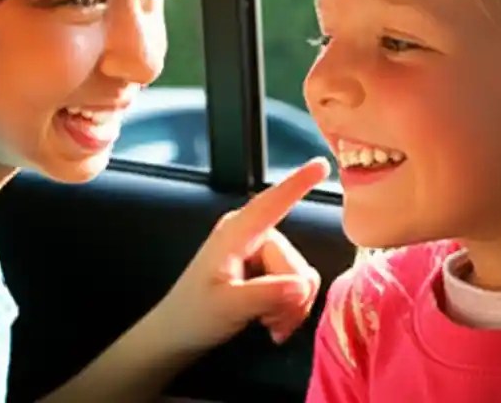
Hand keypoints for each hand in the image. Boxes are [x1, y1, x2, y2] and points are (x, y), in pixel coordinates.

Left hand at [154, 158, 328, 350]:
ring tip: (268, 324)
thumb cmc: (194, 315)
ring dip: (291, 308)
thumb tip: (302, 284)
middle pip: (295, 262)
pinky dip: (290, 310)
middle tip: (269, 322)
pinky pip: (298, 288)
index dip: (298, 183)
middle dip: (291, 298)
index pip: (272, 203)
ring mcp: (261, 253)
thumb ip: (266, 294)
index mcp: (236, 233)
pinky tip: (273, 325)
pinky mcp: (267, 272)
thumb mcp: (227, 307)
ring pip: (302, 278)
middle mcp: (253, 236)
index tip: (322, 163)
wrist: (179, 335)